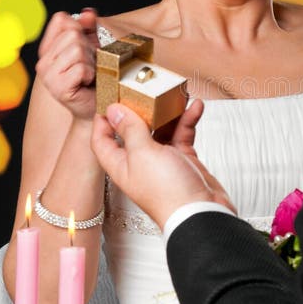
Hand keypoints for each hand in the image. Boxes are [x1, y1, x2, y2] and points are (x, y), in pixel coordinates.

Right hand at [36, 8, 99, 119]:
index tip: (85, 48)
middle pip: (72, 35)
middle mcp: (43, 62)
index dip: (80, 29)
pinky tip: (88, 83)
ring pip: (77, 50)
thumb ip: (89, 29)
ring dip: (91, 63)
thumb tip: (87, 13)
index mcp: (48, 49)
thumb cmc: (95, 79)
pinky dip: (91, 74)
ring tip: (90, 75)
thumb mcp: (93, 48)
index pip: (61, 20)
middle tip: (91, 66)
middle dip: (89, 49)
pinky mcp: (58, 88)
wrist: (95, 108)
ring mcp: (48, 76)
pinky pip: (81, 68)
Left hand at [91, 99, 235, 227]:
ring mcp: (162, 161)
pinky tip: (195, 108)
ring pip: (161, 129)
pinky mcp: (182, 160)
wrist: (200, 213)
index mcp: (121, 165)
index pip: (102, 140)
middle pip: (133, 131)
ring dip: (168, 112)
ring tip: (173, 96)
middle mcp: (139, 163)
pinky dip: (188, 120)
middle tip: (143, 90)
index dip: (102, 120)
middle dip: (139, 110)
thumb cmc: (168, 192)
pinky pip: (182, 134)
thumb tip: (115, 111)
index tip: (110, 99)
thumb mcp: (143, 153)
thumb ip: (130, 129)